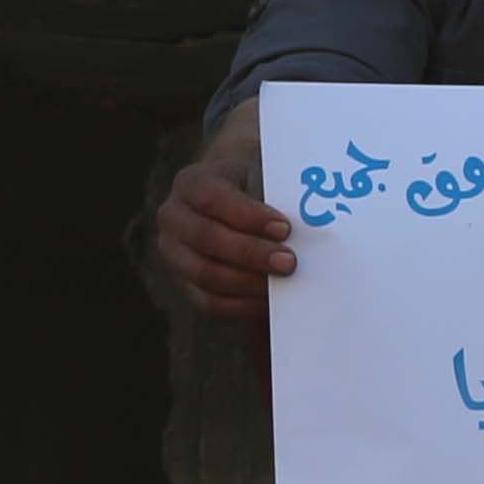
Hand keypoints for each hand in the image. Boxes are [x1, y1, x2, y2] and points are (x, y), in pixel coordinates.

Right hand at [150, 97, 302, 322]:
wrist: (236, 200)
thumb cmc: (257, 189)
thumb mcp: (262, 180)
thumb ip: (275, 199)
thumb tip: (310, 227)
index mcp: (191, 182)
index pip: (212, 197)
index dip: (248, 215)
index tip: (285, 228)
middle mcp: (173, 216)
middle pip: (207, 238)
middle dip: (251, 253)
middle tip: (290, 262)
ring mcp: (173, 252)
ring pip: (205, 273)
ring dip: (248, 282)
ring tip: (283, 282)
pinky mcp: (185, 284)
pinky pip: (209, 301)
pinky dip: (242, 304)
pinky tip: (269, 300)